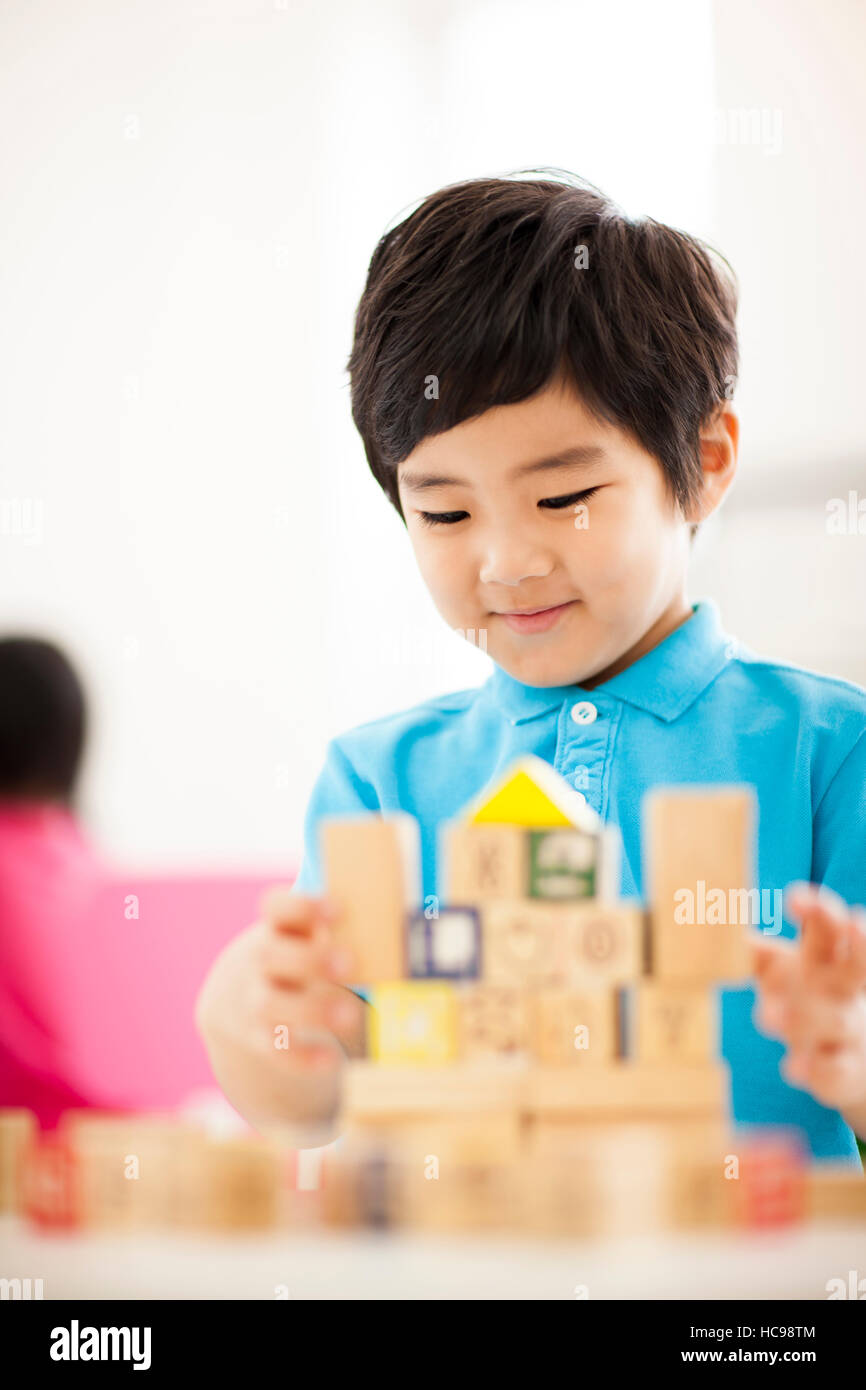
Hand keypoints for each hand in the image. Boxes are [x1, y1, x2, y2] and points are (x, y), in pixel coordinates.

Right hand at [254, 888, 364, 1067]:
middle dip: (310, 960)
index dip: (301, 906)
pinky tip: (331, 1060)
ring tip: (351, 1015)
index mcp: (278, 928)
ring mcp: (254, 999)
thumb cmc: (299, 956)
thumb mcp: (307, 935)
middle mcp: (260, 961)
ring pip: (269, 1004)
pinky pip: (274, 1048)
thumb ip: (344, 926)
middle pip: (270, 954)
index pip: (276, 907)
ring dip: (311, 1009)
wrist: (243, 1000)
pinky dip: (301, 1056)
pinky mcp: (258, 1037)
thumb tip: (413, 920)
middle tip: (350, 963)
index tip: (338, 909)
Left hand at [752, 882, 865, 1112]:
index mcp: (825, 959)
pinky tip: (794, 1067)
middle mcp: (844, 990)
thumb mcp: (778, 969)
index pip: (828, 928)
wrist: (846, 1057)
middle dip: (860, 944)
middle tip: (855, 922)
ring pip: (838, 1019)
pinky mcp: (844, 1069)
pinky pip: (835, 1069)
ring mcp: (849, 1029)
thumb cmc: (804, 996)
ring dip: (808, 1016)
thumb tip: (712, 924)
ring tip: (769, 1016)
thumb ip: (751, 951)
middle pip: (858, 964)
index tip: (795, 898)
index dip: (818, 910)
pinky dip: (816, 1069)